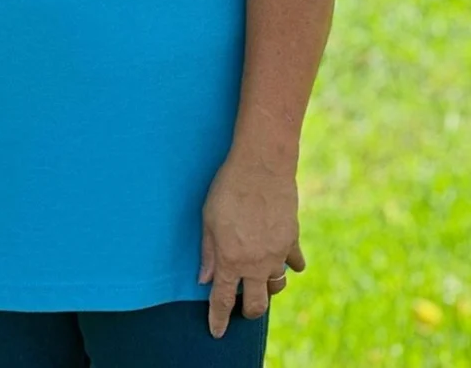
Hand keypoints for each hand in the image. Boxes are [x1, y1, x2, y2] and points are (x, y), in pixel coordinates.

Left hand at [198, 152, 305, 337]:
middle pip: (256, 305)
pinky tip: (283, 258)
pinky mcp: (292, 240)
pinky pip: (294, 262)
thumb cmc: (228, 188)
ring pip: (276, 286)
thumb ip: (208, 252)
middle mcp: (255, 264)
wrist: (261, 166)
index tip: (217, 331)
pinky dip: (290, 264)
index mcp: (230, 260)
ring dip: (268, 287)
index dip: (219, 318)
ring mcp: (277, 254)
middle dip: (249, 311)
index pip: (223, 300)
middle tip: (242, 305)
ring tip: (259, 278)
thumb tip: (204, 279)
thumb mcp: (207, 218)